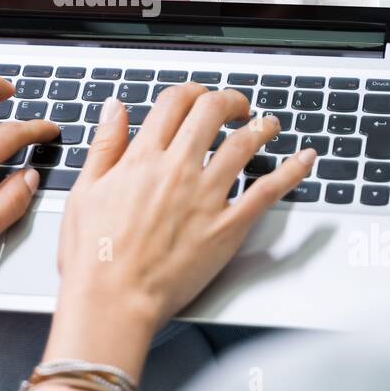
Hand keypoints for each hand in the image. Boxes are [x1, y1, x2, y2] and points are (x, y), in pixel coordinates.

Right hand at [42, 86, 315, 377]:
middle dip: (229, 100)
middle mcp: (178, 169)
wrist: (113, 300)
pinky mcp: (227, 227)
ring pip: (244, 143)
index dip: (191, 90)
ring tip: (268, 124)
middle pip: (212, 111)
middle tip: (237, 106)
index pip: (174, 102)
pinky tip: (304, 159)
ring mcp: (206, 196)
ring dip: (261, 126)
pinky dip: (291, 171)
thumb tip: (116, 108)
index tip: (199, 96)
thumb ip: (105, 145)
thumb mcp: (86, 190)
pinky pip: (266, 191)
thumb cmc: (94, 255)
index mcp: (142, 158)